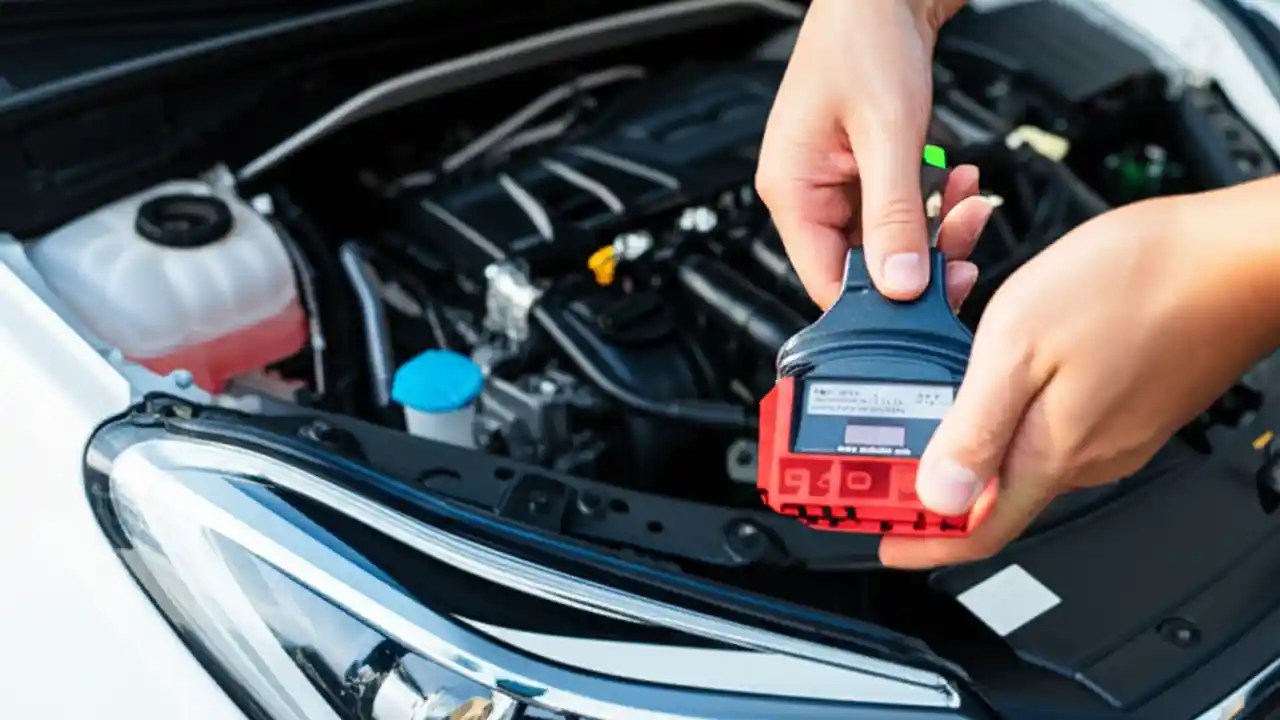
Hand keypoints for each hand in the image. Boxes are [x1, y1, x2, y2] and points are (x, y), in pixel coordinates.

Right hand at [756, 0, 977, 307]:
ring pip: (890, 243)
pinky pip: (901, 213)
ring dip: (936, 231)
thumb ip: (894, 214)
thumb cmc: (864, 37)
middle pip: (862, 267)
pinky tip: (958, 184)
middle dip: (920, 262)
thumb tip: (899, 284)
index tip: (929, 302)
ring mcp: (837, 185)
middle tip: (963, 252)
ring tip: (968, 203)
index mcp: (791, 189)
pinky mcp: (865, 173)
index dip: (877, 303)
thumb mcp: (888, 132)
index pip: (825, 281)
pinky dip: (935, 205)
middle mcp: (807, 193)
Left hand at [881, 177, 1279, 568]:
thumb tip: (935, 497)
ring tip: (940, 387)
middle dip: (939, 474)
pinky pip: (1055, 422)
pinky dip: (1013, 403)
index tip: (886, 541)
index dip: (925, 543)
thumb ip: (976, 426)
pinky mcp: (1131, 405)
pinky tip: (1002, 364)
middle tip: (894, 452)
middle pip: (995, 491)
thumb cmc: (1138, 283)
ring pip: (1024, 449)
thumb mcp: (1021, 343)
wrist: (1235, 256)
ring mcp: (1115, 434)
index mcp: (1053, 452)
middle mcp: (1088, 457)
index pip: (978, 531)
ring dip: (975, 428)